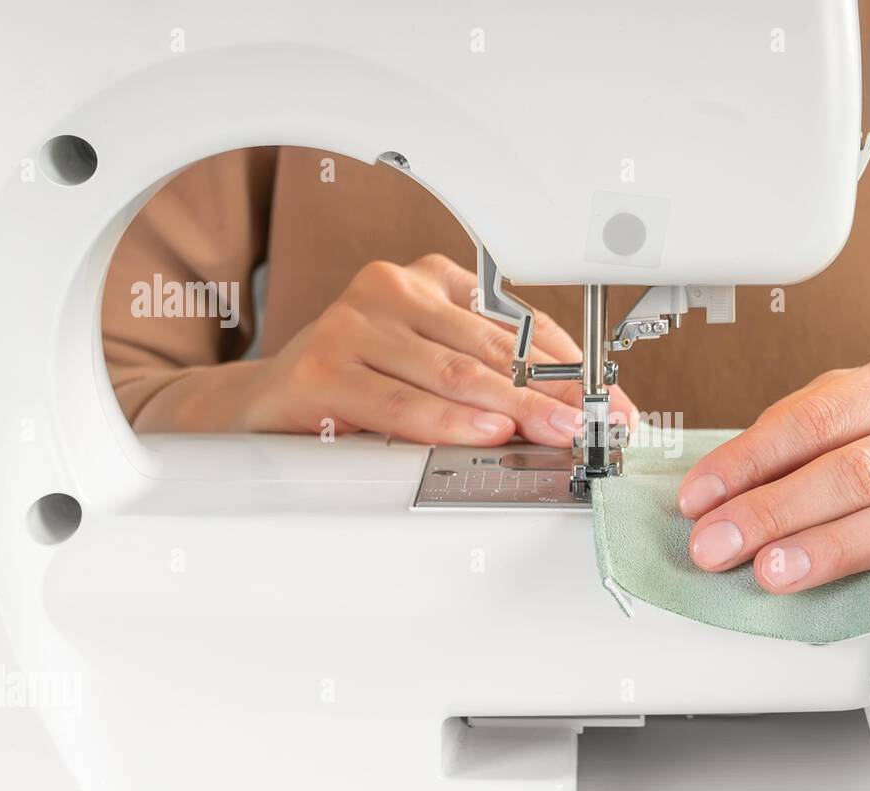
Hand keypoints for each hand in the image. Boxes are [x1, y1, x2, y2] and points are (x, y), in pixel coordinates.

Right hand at [135, 254, 636, 444]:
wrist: (262, 402)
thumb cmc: (356, 382)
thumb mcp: (428, 366)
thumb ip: (488, 378)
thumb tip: (563, 413)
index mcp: (428, 280)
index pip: (517, 322)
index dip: (570, 366)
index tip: (607, 402)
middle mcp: (391, 289)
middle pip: (491, 347)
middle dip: (549, 392)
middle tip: (588, 422)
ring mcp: (352, 324)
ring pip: (449, 372)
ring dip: (509, 407)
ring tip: (551, 431)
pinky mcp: (321, 369)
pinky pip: (399, 403)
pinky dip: (446, 421)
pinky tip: (483, 431)